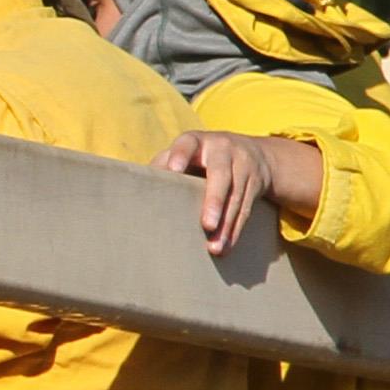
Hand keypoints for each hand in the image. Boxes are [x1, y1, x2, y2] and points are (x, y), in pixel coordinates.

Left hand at [160, 128, 325, 251]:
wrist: (254, 152)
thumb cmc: (202, 156)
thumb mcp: (185, 152)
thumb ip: (163, 165)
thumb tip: (135, 189)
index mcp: (197, 141)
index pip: (188, 144)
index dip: (180, 155)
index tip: (174, 170)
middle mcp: (222, 150)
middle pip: (220, 175)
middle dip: (215, 200)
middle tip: (207, 224)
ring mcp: (242, 166)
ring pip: (236, 197)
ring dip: (225, 225)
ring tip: (214, 248)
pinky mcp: (254, 184)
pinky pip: (245, 209)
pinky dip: (234, 230)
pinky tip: (225, 246)